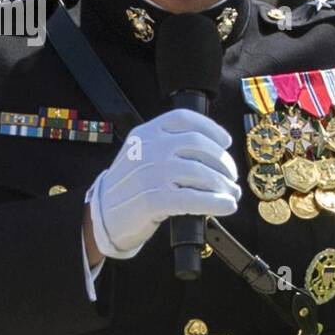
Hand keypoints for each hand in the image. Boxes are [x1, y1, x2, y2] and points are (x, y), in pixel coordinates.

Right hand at [86, 108, 240, 259]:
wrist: (103, 214)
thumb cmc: (131, 186)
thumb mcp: (141, 154)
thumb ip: (168, 146)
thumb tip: (216, 152)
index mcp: (146, 133)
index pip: (184, 119)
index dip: (211, 128)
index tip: (226, 142)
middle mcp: (149, 148)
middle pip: (199, 145)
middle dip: (223, 162)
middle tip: (232, 176)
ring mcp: (150, 173)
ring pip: (201, 172)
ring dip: (224, 185)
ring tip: (232, 193)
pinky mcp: (154, 199)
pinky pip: (195, 198)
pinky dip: (217, 202)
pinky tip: (227, 206)